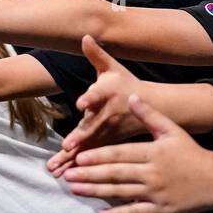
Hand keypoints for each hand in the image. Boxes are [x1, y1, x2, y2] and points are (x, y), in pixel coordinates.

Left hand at [47, 36, 145, 176]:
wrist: (156, 108)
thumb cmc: (128, 85)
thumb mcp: (115, 69)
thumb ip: (97, 55)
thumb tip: (84, 36)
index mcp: (111, 94)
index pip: (99, 94)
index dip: (91, 97)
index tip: (81, 102)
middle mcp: (110, 115)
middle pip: (92, 126)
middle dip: (79, 137)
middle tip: (66, 146)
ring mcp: (111, 132)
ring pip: (90, 146)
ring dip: (73, 157)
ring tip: (56, 168)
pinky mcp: (110, 145)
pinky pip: (92, 156)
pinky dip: (79, 166)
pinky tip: (64, 176)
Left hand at [63, 94, 212, 212]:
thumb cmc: (191, 153)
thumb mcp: (172, 130)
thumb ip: (149, 115)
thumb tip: (132, 97)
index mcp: (153, 153)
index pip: (120, 154)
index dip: (99, 156)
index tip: (79, 157)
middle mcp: (153, 174)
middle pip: (116, 174)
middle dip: (90, 175)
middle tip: (67, 175)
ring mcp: (156, 193)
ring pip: (121, 193)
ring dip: (96, 191)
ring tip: (75, 188)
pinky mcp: (161, 210)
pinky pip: (135, 212)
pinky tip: (100, 212)